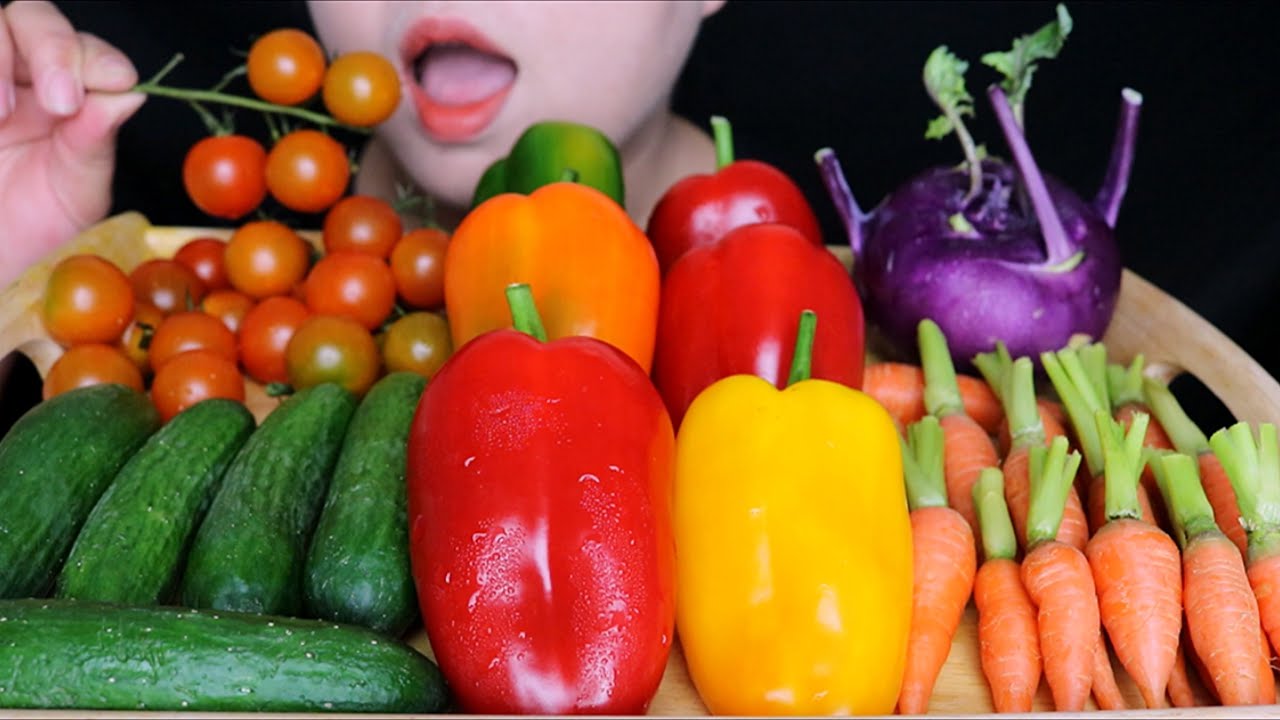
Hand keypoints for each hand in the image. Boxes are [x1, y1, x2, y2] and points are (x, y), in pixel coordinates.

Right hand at [0, 1, 144, 286]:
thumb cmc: (33, 230)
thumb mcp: (76, 194)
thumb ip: (94, 143)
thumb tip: (127, 95)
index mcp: (69, 100)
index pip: (87, 52)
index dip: (99, 59)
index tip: (115, 81)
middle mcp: (22, 79)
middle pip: (33, 19)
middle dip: (52, 49)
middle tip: (60, 99)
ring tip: (3, 115)